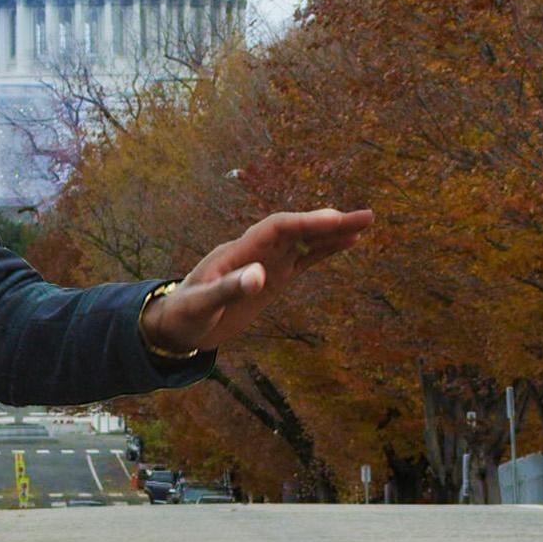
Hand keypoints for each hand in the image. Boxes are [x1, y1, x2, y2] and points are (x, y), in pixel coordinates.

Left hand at [141, 208, 373, 354]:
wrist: (176, 325)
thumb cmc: (184, 314)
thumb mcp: (201, 305)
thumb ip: (227, 289)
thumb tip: (259, 276)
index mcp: (237, 252)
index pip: (276, 229)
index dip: (305, 223)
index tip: (334, 220)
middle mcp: (255, 252)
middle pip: (297, 229)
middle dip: (329, 222)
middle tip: (366, 216)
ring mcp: (265, 264)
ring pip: (304, 242)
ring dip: (332, 232)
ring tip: (364, 224)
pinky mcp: (272, 280)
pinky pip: (303, 260)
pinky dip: (324, 251)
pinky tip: (345, 243)